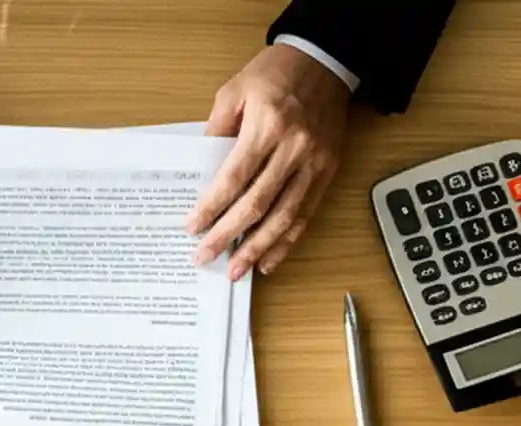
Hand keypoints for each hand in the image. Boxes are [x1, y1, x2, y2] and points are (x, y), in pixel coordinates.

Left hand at [188, 45, 350, 279]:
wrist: (325, 60)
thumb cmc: (275, 73)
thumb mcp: (235, 91)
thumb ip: (216, 130)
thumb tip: (202, 172)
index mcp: (268, 126)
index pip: (234, 178)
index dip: (212, 207)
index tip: (193, 227)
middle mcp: (294, 148)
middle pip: (257, 204)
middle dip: (229, 235)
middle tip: (206, 257)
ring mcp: (314, 163)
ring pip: (285, 217)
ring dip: (258, 248)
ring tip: (236, 271)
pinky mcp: (328, 171)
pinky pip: (306, 214)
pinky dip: (287, 242)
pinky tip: (269, 261)